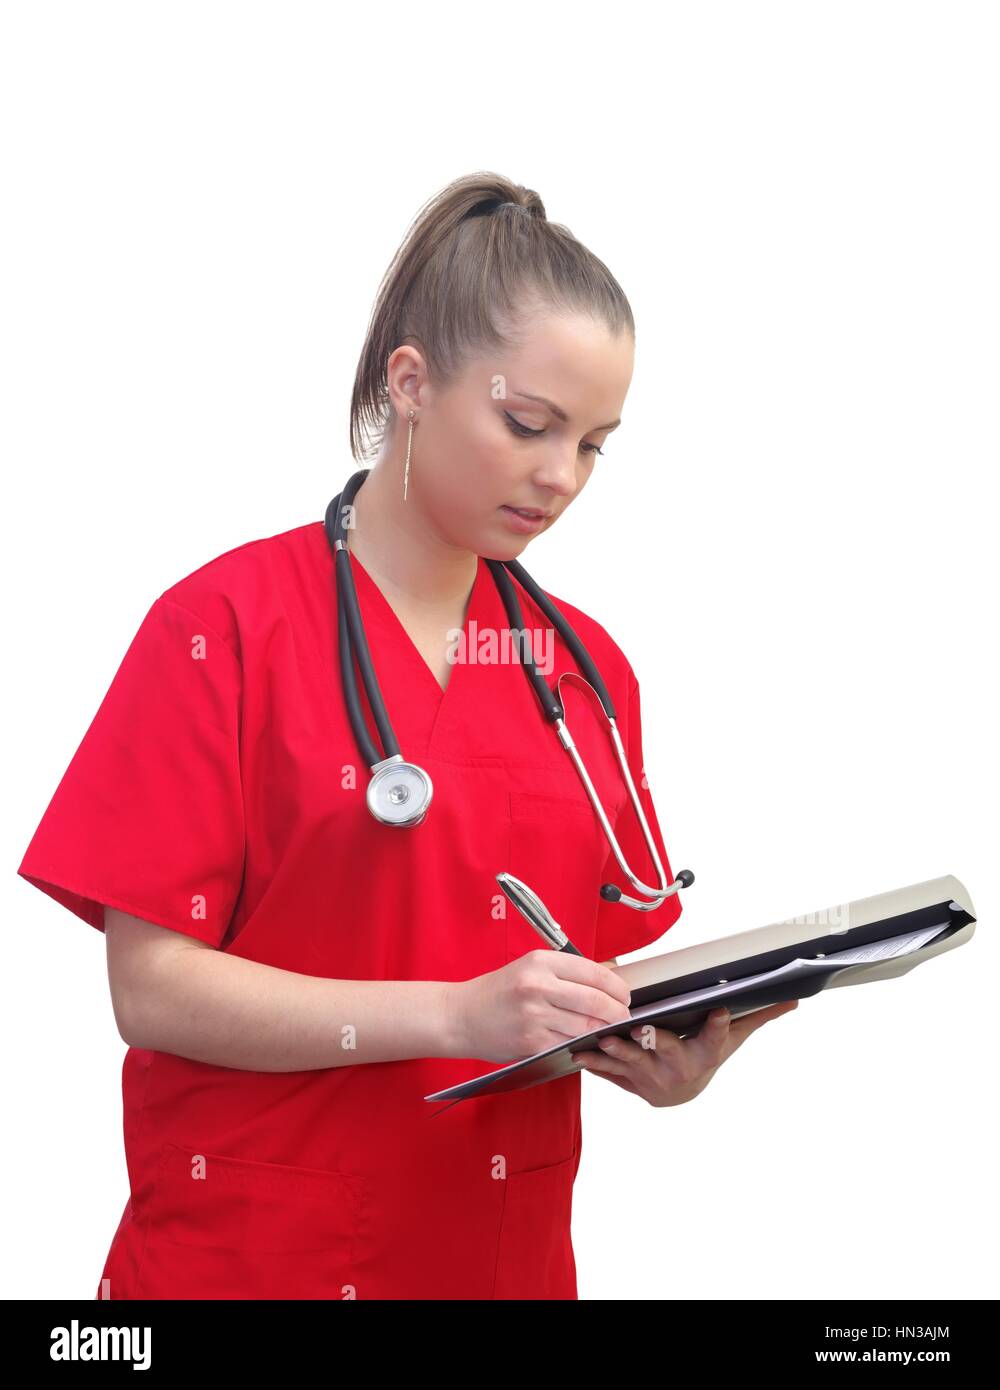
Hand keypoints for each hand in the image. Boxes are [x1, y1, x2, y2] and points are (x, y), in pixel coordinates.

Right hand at [449, 950, 632, 1062]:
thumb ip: (567, 972)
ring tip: (609, 1030)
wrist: (461, 1016)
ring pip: (586, 1026)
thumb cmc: (498, 992)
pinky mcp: (531, 1042)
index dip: (617, 986)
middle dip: (617, 1011)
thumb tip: (609, 975)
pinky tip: (586, 1044)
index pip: (593, 972)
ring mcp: (534, 1015)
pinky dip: (582, 1046)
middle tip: (624, 1016)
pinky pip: (568, 1045)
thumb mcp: (530, 968)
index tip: (625, 994)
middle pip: (596, 1000)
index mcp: (540, 962)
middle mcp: (538, 986)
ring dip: (603, 1031)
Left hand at [575, 1000, 799, 1104]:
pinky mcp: (628, 1082)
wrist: (681, 1092)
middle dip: (655, 1042)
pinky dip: (596, 1064)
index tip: (718, 1010)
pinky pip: (610, 1073)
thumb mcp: (733, 1037)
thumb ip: (759, 1016)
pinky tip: (580, 1054)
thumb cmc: (706, 1055)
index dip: (717, 1027)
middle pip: (668, 1053)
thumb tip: (794, 998)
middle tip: (641, 1028)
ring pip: (633, 1064)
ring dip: (618, 1052)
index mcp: (706, 1054)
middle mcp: (680, 1070)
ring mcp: (652, 1079)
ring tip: (605, 1039)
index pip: (716, 1040)